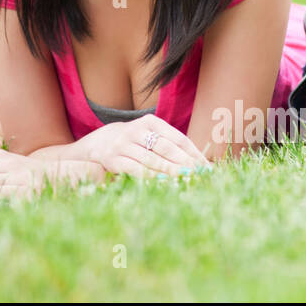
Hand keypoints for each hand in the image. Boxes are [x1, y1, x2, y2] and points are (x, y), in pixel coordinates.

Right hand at [71, 114, 214, 179]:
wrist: (97, 143)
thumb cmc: (134, 142)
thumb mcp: (149, 136)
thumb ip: (170, 146)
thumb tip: (201, 163)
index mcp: (150, 121)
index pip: (178, 138)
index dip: (194, 153)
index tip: (207, 167)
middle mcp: (135, 130)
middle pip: (166, 148)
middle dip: (186, 164)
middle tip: (201, 176)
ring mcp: (122, 144)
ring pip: (152, 160)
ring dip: (171, 173)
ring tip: (187, 181)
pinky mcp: (112, 159)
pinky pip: (135, 170)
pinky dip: (151, 178)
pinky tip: (164, 184)